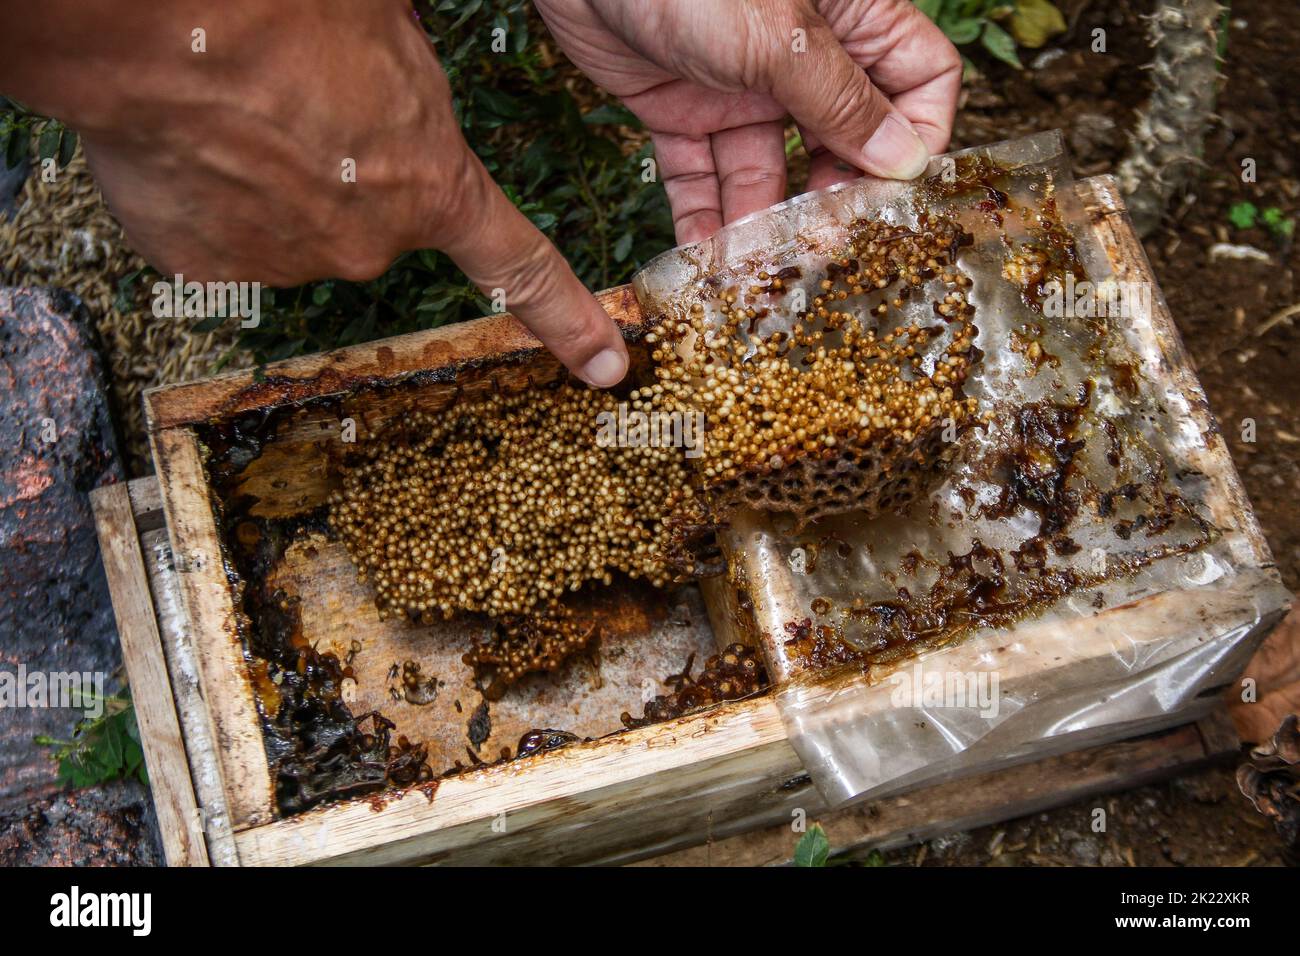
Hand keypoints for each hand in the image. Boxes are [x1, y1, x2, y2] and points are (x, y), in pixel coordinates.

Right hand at [0, 0, 629, 385]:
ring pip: (290, 220)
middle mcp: (371, 242)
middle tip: (301, 98)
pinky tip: (192, 135)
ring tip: (238, 104)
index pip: (520, 265)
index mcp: (433, 184)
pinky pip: (219, 231)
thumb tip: (396, 62)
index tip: (604, 366)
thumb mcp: (392, 22)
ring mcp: (289, 260)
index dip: (567, 319)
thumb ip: (411, 69)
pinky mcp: (209, 267)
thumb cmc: (294, 4)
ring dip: (271, 175)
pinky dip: (207, 193)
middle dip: (344, 168)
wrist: (164, 24)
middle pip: (370, 215)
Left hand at [536, 0, 960, 242]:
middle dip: (831, 198)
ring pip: (764, 169)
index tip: (895, 194)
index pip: (917, 81)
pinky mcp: (677, 107)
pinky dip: (699, 215)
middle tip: (821, 248)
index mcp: (850, 18)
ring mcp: (738, 85)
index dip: (915, 138)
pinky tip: (703, 258)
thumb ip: (842, 101)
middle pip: (839, 140)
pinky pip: (698, 172)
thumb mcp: (780, 36)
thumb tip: (904, 160)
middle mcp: (799, 56)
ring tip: (756, 272)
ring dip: (760, 222)